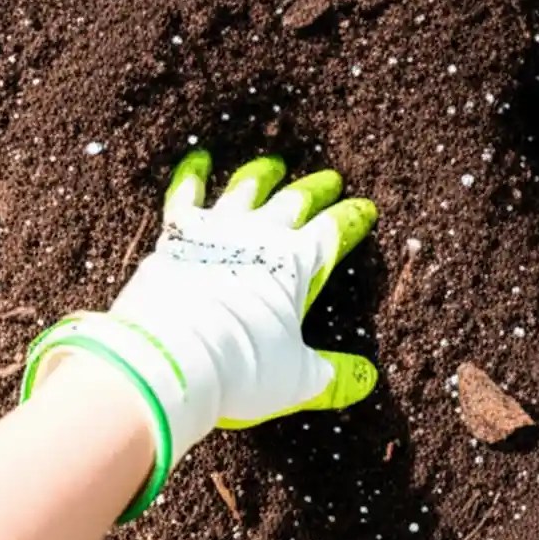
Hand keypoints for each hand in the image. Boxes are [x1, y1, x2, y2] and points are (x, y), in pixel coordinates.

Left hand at [21, 151, 378, 519]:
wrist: (172, 358)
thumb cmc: (241, 368)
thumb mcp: (296, 379)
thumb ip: (332, 375)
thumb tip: (366, 380)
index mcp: (297, 263)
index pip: (334, 231)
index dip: (352, 219)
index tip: (364, 209)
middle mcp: (261, 236)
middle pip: (295, 202)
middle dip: (316, 190)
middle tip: (329, 179)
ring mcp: (218, 229)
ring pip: (247, 189)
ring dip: (263, 176)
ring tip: (274, 165)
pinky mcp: (177, 233)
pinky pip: (186, 194)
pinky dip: (193, 174)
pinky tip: (198, 159)